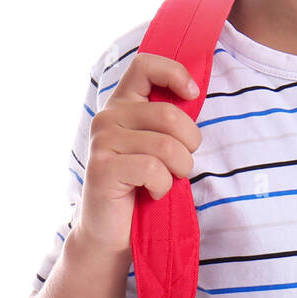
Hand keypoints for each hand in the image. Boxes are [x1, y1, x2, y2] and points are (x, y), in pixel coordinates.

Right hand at [76, 51, 203, 256]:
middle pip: (170, 114)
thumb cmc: (143, 185)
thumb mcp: (158, 145)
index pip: (146, 65)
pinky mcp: (102, 168)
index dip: (175, 73)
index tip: (192, 95)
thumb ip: (168, 119)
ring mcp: (102, 141)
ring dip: (179, 170)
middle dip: (190, 144)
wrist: (112, 232)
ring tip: (167, 180)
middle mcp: (108, 117)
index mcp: (123, 104)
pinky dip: (164, 187)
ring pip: (167, 145)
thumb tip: (194, 93)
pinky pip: (153, 170)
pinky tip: (153, 193)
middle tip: (181, 164)